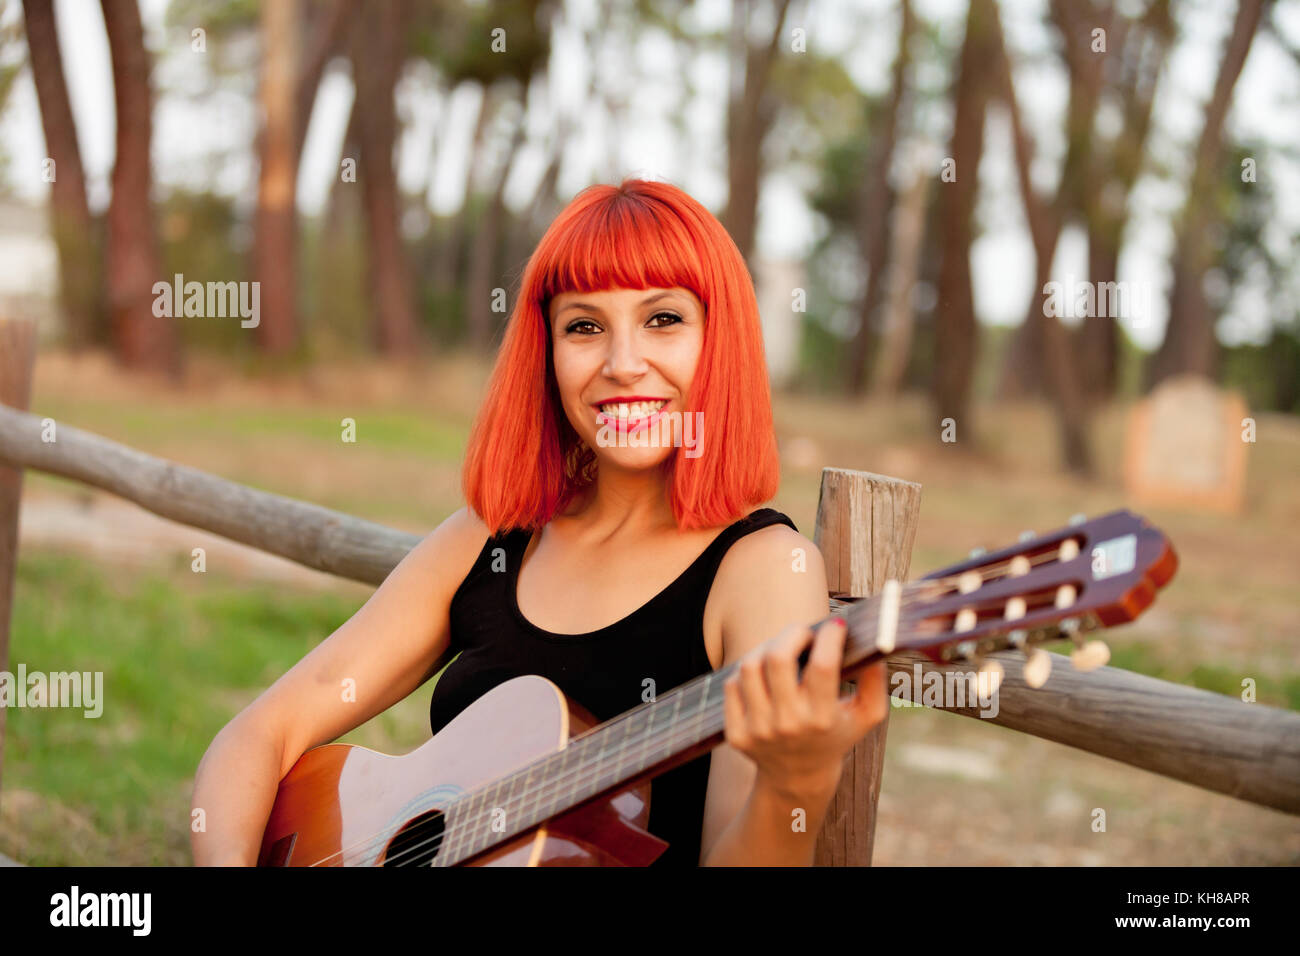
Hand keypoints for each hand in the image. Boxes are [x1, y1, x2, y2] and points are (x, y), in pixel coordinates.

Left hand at [722, 617, 886, 801]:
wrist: (798, 777)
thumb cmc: (836, 735)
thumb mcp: (866, 716)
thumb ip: (876, 682)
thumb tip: (874, 647)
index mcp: (822, 719)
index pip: (823, 666)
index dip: (829, 637)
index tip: (835, 625)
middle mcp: (788, 724)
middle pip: (778, 658)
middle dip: (793, 633)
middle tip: (804, 632)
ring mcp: (758, 730)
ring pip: (750, 665)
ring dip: (767, 647)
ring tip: (781, 648)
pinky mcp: (736, 733)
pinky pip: (732, 684)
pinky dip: (747, 670)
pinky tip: (763, 671)